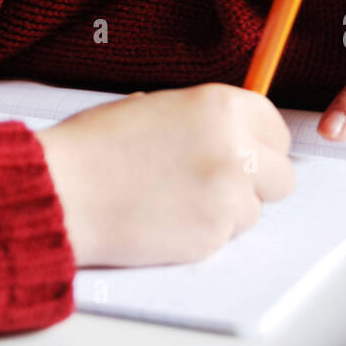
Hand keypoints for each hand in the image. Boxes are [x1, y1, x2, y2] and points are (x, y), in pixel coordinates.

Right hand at [37, 82, 295, 266]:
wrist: (64, 191)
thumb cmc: (98, 144)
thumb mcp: (156, 106)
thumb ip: (203, 118)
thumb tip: (232, 132)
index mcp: (222, 107)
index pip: (276, 127)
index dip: (259, 141)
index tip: (245, 149)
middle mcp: (234, 149)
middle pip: (282, 175)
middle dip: (256, 181)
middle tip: (217, 181)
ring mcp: (227, 198)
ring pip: (254, 210)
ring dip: (228, 209)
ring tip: (178, 197)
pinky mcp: (211, 238)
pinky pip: (226, 237)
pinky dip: (204, 231)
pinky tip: (167, 217)